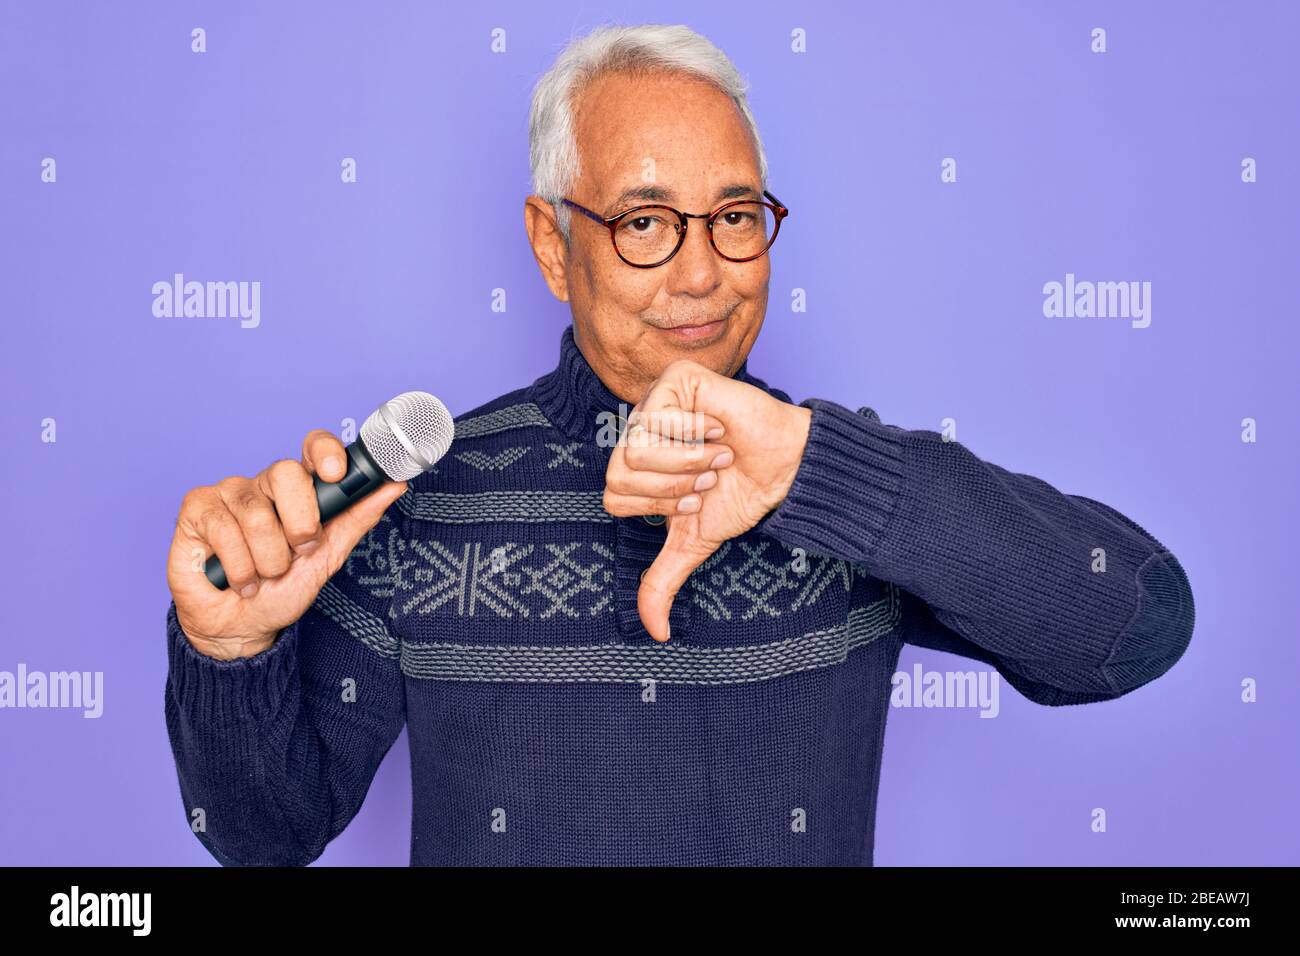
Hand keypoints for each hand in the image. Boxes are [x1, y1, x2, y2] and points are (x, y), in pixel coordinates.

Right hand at [166, 430, 407, 659]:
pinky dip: (238, 567)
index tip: (336, 473)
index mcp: (300, 489)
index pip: (313, 447)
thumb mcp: (327, 557)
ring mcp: (229, 492)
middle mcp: (265, 484)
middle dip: (300, 524)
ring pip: (258, 515)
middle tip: (297, 552)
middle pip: (286, 473)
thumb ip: (357, 519)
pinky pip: (224, 530)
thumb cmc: (281, 589)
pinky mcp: (197, 507)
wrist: (240, 626)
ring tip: (262, 574)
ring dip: (267, 560)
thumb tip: (394, 485)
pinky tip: (237, 578)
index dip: (324, 452)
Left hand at [602, 359, 811, 641]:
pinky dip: (697, 433)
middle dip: (673, 487)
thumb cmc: (738, 494)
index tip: (696, 498)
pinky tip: (718, 428)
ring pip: (636, 447)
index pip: (613, 495)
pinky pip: (661, 416)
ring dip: (689, 462)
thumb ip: (664, 580)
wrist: (784, 469)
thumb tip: (655, 632)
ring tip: (716, 454)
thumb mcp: (695, 542)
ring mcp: (653, 400)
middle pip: (618, 472)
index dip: (660, 506)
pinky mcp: (676, 378)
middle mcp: (636, 429)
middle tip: (707, 478)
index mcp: (632, 463)